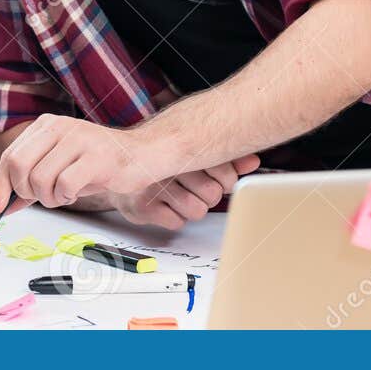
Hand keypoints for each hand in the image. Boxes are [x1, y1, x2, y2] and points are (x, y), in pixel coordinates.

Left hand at [0, 114, 168, 213]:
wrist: (143, 154)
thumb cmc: (99, 162)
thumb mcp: (60, 166)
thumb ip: (32, 180)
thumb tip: (3, 203)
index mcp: (47, 126)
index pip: (10, 156)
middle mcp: (60, 127)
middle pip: (19, 166)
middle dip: (25, 192)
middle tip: (43, 197)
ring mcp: (79, 140)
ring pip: (40, 179)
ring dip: (49, 198)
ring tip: (64, 193)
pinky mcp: (97, 158)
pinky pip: (65, 185)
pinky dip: (66, 196)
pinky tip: (77, 190)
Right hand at [110, 155, 260, 229]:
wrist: (116, 168)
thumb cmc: (162, 161)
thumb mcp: (194, 154)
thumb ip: (226, 157)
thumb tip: (254, 160)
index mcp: (182, 147)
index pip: (223, 171)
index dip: (226, 180)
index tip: (219, 178)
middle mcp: (167, 163)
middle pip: (212, 194)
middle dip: (208, 196)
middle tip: (194, 188)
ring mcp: (152, 185)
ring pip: (196, 211)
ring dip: (191, 208)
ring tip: (179, 196)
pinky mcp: (141, 206)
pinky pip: (176, 222)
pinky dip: (174, 218)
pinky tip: (166, 204)